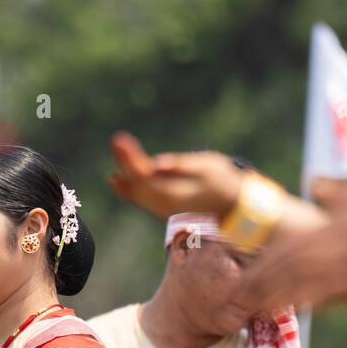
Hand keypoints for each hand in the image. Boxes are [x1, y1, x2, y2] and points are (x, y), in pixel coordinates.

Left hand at [108, 132, 243, 217]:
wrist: (230, 205)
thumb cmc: (221, 181)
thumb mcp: (206, 168)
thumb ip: (181, 166)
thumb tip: (157, 164)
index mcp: (173, 193)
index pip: (145, 175)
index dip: (132, 159)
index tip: (123, 141)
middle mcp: (163, 203)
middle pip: (137, 182)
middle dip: (126, 160)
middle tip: (117, 140)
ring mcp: (161, 207)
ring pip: (136, 190)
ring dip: (125, 170)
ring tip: (117, 147)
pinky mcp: (162, 206)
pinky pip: (140, 198)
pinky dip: (127, 189)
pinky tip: (115, 180)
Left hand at [238, 185, 346, 309]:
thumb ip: (333, 193)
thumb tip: (315, 183)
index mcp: (326, 228)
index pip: (282, 250)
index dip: (257, 266)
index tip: (237, 277)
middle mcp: (330, 247)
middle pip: (283, 271)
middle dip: (254, 288)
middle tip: (230, 305)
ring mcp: (345, 265)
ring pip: (300, 285)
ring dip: (274, 300)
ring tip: (250, 313)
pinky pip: (330, 294)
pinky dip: (310, 302)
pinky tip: (294, 311)